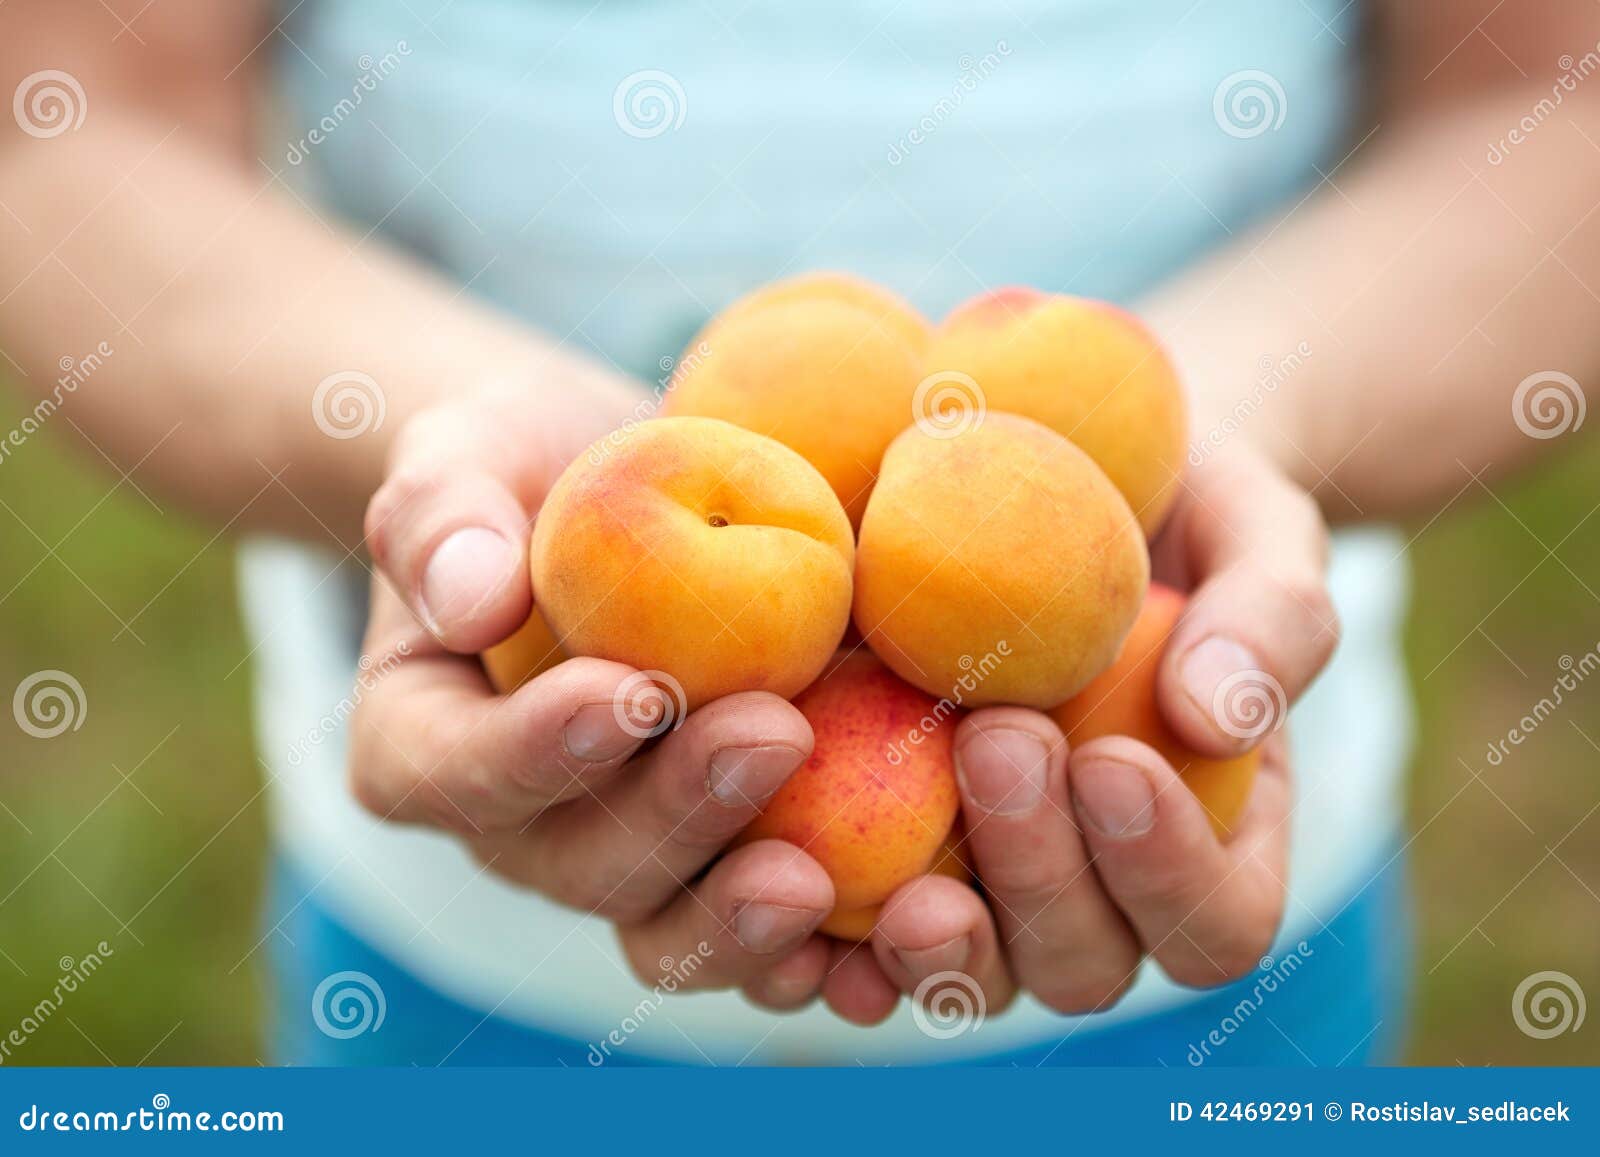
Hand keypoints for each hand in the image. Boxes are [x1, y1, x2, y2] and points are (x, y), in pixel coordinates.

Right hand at [348, 387, 842, 1004]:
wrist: (617, 499)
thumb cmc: (523, 463)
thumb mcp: (465, 450)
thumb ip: (441, 515)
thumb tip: (471, 601)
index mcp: (422, 746)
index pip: (460, 770)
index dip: (539, 750)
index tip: (628, 691)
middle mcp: (518, 829)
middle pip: (584, 863)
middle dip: (677, 814)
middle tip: (772, 734)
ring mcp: (620, 860)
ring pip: (666, 925)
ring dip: (740, 912)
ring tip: (818, 877)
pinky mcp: (716, 859)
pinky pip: (755, 924)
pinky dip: (815, 942)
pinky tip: (881, 930)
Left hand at [812, 444, 1339, 1025]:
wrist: (1048, 466)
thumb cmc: (1173, 508)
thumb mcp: (1251, 530)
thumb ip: (1272, 618)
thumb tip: (1220, 716)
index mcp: (1207, 846)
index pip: (1213, 924)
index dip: (1169, 876)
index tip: (1112, 760)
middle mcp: (1092, 896)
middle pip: (1078, 965)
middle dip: (1037, 874)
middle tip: (997, 739)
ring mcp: (980, 894)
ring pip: (963, 978)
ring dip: (930, 938)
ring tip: (890, 853)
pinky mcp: (871, 866)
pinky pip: (840, 944)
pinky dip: (809, 938)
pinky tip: (779, 877)